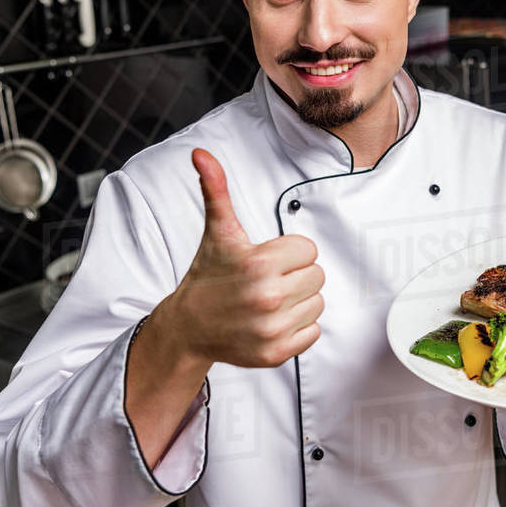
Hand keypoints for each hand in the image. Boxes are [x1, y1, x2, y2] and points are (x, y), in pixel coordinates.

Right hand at [157, 148, 324, 367]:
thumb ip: (216, 189)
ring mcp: (272, 329)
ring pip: (317, 303)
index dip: (289, 252)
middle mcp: (268, 298)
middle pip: (317, 276)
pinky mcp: (276, 353)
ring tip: (268, 300)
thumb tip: (201, 153)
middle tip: (266, 280)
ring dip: (299, 301)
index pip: (309, 250)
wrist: (188, 327)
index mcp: (260, 264)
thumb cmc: (208, 275)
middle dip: (295, 275)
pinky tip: (272, 321)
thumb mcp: (217, 232)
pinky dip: (298, 327)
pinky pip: (314, 332)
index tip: (266, 260)